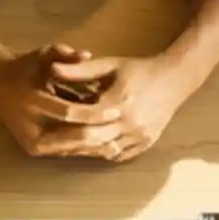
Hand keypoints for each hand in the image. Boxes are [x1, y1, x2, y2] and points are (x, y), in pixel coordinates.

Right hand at [0, 43, 123, 156]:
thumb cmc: (24, 67)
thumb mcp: (42, 55)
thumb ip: (63, 54)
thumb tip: (86, 54)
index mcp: (31, 101)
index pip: (69, 112)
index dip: (95, 112)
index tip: (118, 110)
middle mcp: (29, 127)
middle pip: (72, 137)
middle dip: (100, 135)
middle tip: (126, 132)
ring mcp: (31, 143)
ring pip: (72, 149)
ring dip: (96, 146)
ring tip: (123, 140)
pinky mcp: (36, 151)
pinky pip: (67, 152)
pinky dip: (86, 149)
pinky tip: (108, 145)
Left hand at [47, 54, 194, 161]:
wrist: (175, 80)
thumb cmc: (139, 70)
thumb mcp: (110, 65)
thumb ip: (81, 70)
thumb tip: (53, 70)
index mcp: (119, 101)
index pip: (82, 116)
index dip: (60, 121)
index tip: (43, 123)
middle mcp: (130, 122)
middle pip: (90, 139)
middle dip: (65, 143)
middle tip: (44, 146)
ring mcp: (140, 135)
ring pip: (103, 150)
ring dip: (82, 151)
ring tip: (61, 150)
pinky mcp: (146, 143)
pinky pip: (118, 154)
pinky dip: (101, 153)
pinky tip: (87, 150)